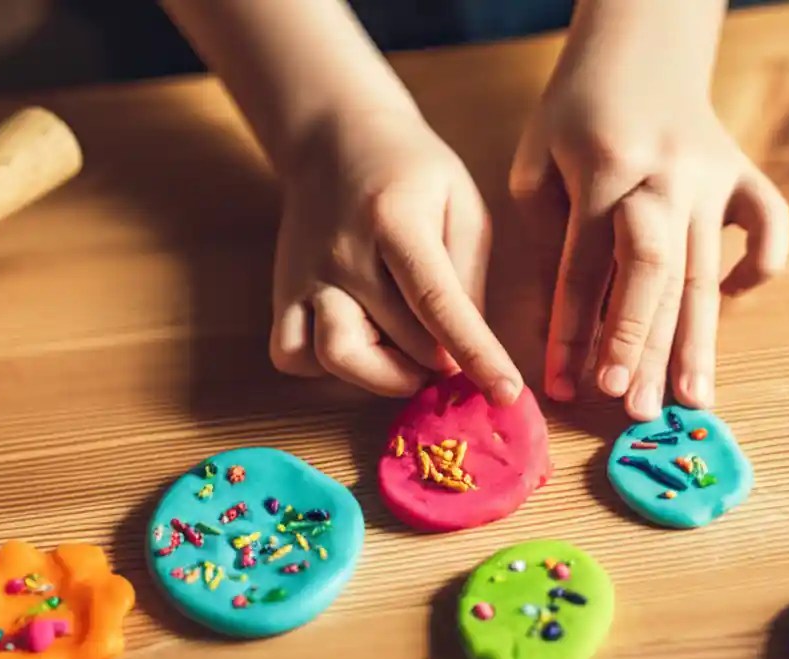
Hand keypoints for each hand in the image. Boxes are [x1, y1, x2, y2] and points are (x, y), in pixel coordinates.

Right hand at [270, 111, 522, 402]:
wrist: (335, 134)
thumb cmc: (411, 171)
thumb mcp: (461, 203)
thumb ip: (468, 275)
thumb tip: (466, 352)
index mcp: (395, 221)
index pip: (437, 303)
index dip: (475, 353)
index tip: (506, 393)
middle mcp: (343, 253)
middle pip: (397, 340)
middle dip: (437, 363)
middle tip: (455, 354)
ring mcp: (305, 275)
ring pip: (336, 357)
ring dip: (383, 374)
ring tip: (408, 353)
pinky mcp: (281, 292)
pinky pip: (293, 354)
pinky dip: (327, 366)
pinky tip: (360, 342)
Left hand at [510, 46, 788, 419]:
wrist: (640, 44)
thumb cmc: (574, 111)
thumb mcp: (537, 159)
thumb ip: (549, 232)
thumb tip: (571, 315)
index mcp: (603, 171)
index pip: (585, 271)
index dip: (572, 333)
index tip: (564, 387)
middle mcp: (664, 178)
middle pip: (654, 277)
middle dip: (642, 347)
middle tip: (633, 408)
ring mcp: (712, 176)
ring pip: (706, 270)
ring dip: (698, 341)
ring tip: (693, 401)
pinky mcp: (743, 172)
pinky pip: (767, 226)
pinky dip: (757, 268)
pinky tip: (731, 305)